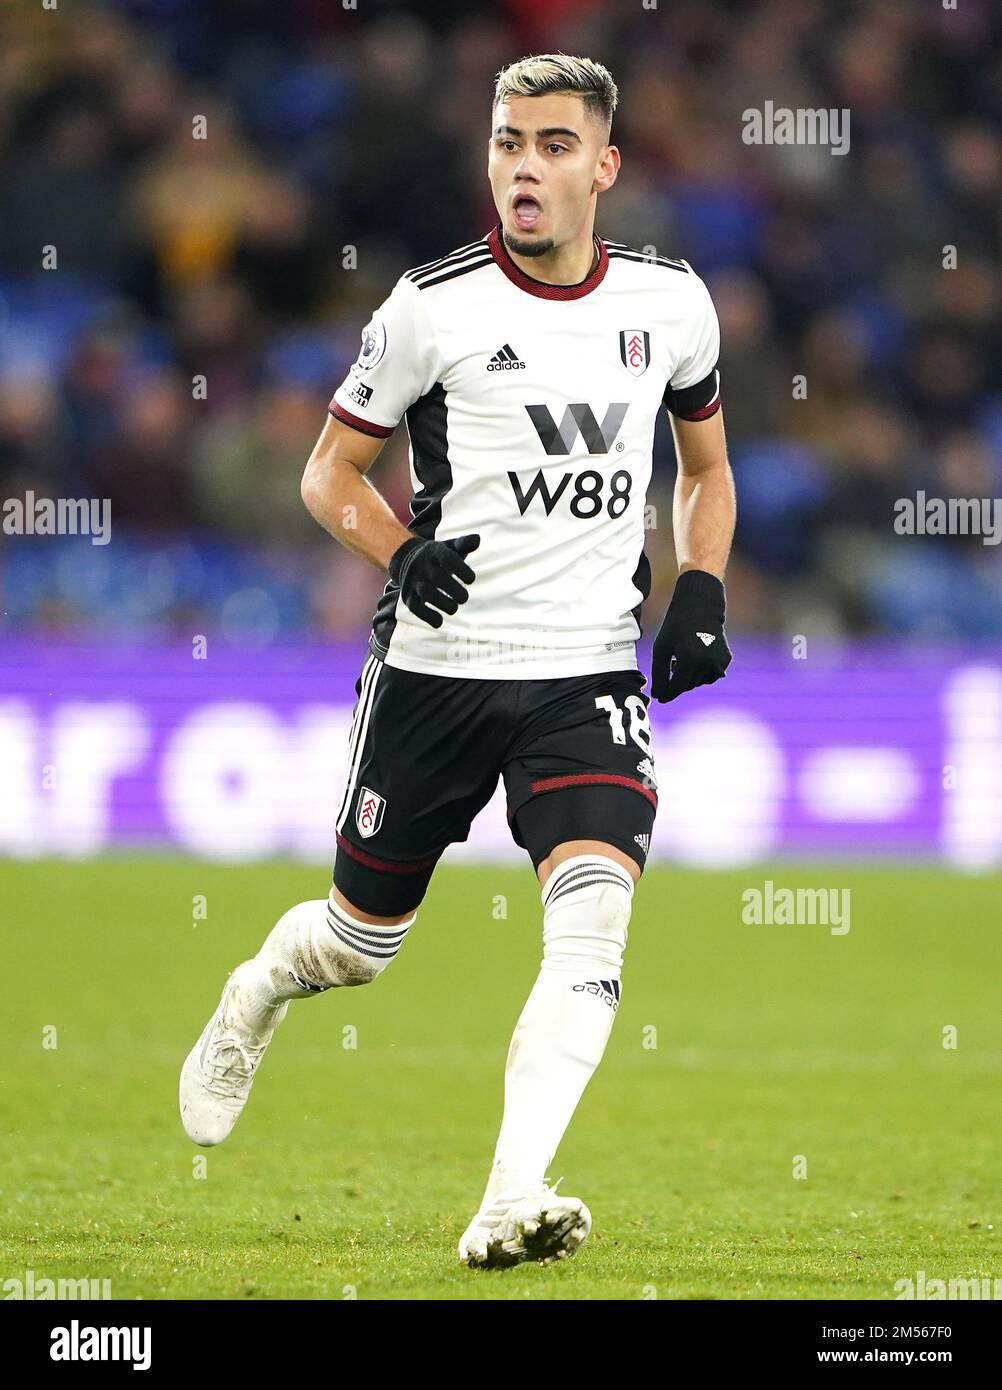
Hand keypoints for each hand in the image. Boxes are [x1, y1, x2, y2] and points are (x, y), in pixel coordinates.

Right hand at [388, 534, 479, 627]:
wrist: (406, 560)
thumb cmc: (438, 556)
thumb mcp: (450, 546)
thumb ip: (464, 543)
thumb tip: (477, 539)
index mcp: (434, 552)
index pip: (448, 558)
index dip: (461, 569)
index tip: (471, 580)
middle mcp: (422, 566)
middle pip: (438, 577)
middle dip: (455, 591)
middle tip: (464, 598)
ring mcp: (414, 581)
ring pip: (426, 593)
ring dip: (443, 604)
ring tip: (453, 608)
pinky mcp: (408, 596)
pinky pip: (416, 608)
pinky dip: (428, 617)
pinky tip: (439, 621)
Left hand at [651, 569, 731, 701]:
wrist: (701, 606)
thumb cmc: (676, 626)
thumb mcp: (661, 647)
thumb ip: (658, 673)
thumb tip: (658, 696)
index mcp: (690, 659)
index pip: (677, 687)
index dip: (667, 694)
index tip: (660, 698)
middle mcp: (707, 663)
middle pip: (687, 686)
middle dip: (677, 681)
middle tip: (673, 662)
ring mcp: (719, 662)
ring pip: (699, 682)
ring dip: (689, 675)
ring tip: (685, 655)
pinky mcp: (726, 660)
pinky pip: (710, 676)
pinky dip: (701, 671)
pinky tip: (698, 654)